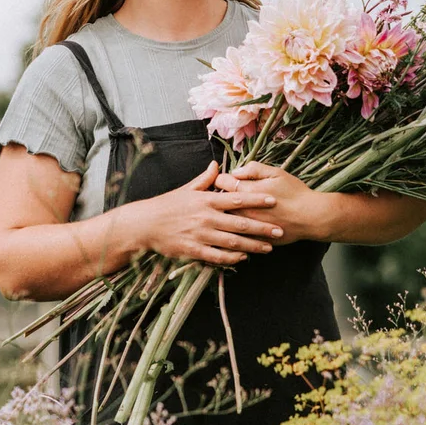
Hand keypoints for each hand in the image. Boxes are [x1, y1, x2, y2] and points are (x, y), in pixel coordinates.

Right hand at [132, 160, 282, 265]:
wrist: (145, 224)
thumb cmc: (167, 205)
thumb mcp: (186, 189)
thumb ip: (205, 180)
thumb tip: (217, 166)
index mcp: (206, 200)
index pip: (236, 198)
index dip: (257, 199)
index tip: (274, 199)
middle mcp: (206, 217)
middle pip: (240, 223)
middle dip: (262, 227)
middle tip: (280, 229)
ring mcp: (201, 235)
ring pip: (232, 242)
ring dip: (252, 245)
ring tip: (268, 247)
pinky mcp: (194, 250)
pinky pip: (217, 256)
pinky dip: (232, 258)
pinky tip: (244, 258)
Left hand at [213, 162, 329, 244]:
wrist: (310, 217)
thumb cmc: (295, 193)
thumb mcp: (276, 173)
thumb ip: (253, 169)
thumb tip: (236, 171)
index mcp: (246, 191)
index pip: (220, 182)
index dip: (221, 178)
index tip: (225, 180)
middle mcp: (242, 210)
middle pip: (218, 202)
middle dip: (219, 197)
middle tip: (226, 195)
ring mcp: (247, 227)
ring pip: (225, 220)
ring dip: (225, 214)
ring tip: (231, 210)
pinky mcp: (253, 239)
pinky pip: (236, 236)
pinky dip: (234, 231)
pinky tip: (238, 228)